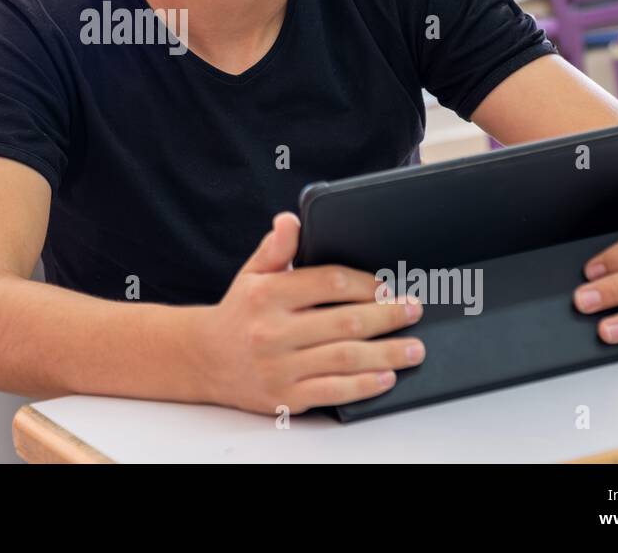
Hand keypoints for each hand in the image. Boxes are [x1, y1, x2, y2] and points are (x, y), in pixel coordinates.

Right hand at [197, 212, 425, 414]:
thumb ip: (276, 247)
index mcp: (267, 294)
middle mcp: (272, 330)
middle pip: (345, 322)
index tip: (389, 287)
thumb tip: (291, 219)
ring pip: (346, 358)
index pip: (329, 282)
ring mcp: (279, 367)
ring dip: (388, 353)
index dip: (366, 284)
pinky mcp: (285, 397)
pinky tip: (387, 377)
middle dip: (388, 316)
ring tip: (414, 348)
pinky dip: (365, 385)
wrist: (203, 359)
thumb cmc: (238, 313)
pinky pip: (334, 391)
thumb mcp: (252, 273)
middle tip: (414, 311)